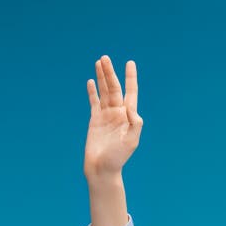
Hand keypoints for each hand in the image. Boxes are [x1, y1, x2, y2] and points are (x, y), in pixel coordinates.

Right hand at [83, 55, 143, 178]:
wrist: (102, 168)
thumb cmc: (118, 157)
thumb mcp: (131, 141)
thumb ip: (135, 124)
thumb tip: (132, 109)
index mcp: (128, 117)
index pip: (131, 93)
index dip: (130, 78)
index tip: (130, 63)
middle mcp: (118, 114)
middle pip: (115, 89)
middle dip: (110, 73)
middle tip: (105, 58)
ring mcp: (106, 116)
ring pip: (104, 92)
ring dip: (102, 78)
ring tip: (99, 62)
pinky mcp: (95, 120)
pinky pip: (94, 102)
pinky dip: (92, 92)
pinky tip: (90, 81)